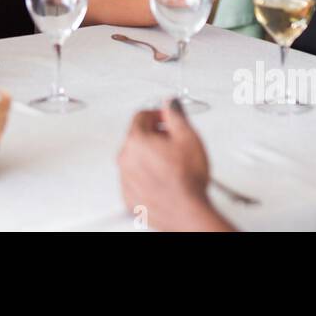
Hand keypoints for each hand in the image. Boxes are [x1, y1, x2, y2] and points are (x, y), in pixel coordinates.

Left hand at [118, 100, 224, 231]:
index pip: (141, 115)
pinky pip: (135, 180)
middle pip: (136, 137)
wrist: (187, 212)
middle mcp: (126, 159)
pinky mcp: (130, 197)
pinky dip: (146, 177)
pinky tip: (164, 180)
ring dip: (149, 157)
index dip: (157, 114)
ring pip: (135, 159)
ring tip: (171, 165)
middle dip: (154, 136)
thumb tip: (170, 103)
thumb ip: (176, 114)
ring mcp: (126, 179)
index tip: (166, 118)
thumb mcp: (188, 137)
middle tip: (172, 143)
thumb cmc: (187, 179)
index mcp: (137, 140)